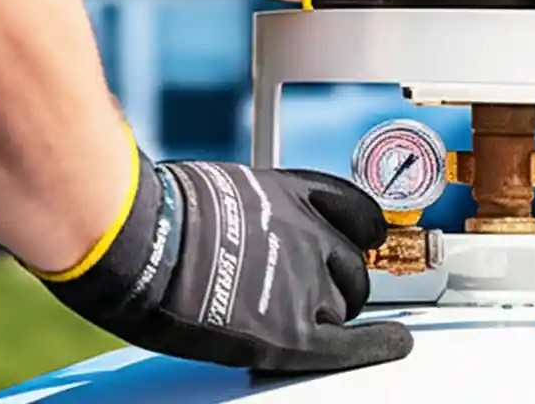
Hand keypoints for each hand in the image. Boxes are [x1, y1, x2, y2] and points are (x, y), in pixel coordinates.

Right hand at [34, 146, 411, 372]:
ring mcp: (306, 285)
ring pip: (344, 306)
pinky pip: (350, 344)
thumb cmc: (155, 215)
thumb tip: (242, 228)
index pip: (354, 211)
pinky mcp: (293, 334)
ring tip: (309, 325)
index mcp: (291, 196)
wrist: (139, 241)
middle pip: (352, 266)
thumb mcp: (219, 190)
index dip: (365, 229)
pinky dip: (377, 344)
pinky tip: (395, 342)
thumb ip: (249, 211)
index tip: (371, 237)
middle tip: (326, 294)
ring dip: (333, 315)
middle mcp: (311, 237)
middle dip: (342, 281)